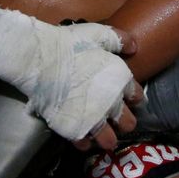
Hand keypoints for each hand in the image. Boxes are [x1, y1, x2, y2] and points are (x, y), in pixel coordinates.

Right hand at [0, 8, 139, 140]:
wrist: (40, 61)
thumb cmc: (69, 44)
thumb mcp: (98, 34)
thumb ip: (119, 40)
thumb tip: (134, 47)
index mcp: (120, 81)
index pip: (137, 96)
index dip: (132, 97)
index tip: (126, 97)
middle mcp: (111, 103)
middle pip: (128, 122)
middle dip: (124, 122)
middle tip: (116, 120)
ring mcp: (92, 119)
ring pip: (108, 140)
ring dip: (107, 139)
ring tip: (102, 137)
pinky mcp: (73, 128)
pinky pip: (84, 144)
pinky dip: (84, 143)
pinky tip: (82, 138)